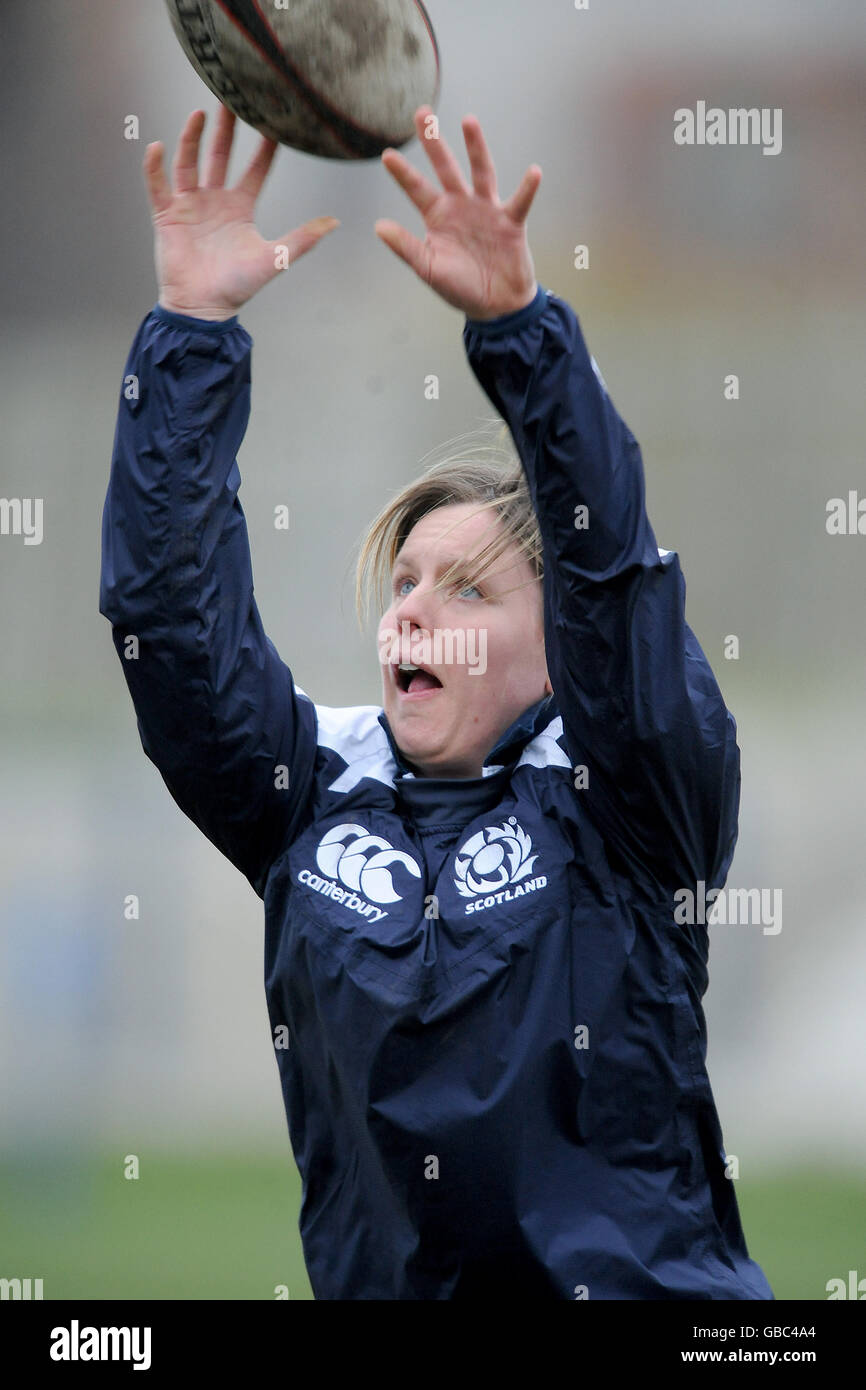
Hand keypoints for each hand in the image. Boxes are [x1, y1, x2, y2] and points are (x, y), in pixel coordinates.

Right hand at [144, 106, 339, 320]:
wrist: (204, 308)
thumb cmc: (238, 287)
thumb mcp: (274, 258)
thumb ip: (303, 239)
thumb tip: (335, 223)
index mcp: (240, 208)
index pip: (255, 170)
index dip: (264, 147)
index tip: (273, 121)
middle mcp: (214, 201)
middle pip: (220, 156)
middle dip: (225, 129)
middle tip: (230, 99)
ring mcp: (189, 206)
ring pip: (189, 163)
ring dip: (192, 139)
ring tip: (199, 115)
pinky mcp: (166, 215)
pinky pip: (158, 185)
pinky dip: (156, 167)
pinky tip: (158, 147)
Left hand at [375, 107, 540, 319]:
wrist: (496, 306)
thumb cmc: (461, 288)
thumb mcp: (429, 269)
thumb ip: (406, 247)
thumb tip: (378, 226)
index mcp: (438, 217)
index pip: (417, 190)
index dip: (403, 174)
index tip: (386, 155)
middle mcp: (461, 206)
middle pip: (445, 168)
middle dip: (433, 142)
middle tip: (421, 112)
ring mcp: (487, 210)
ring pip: (481, 173)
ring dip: (476, 148)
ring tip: (468, 121)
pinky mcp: (511, 222)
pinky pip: (520, 202)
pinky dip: (528, 188)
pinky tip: (534, 171)